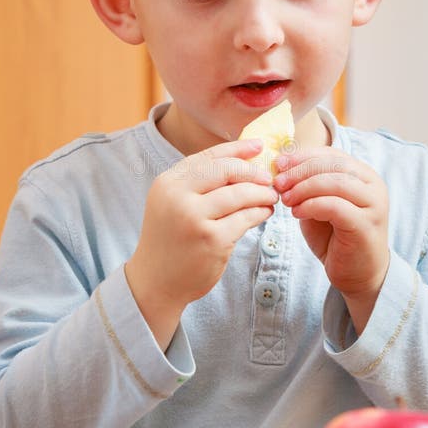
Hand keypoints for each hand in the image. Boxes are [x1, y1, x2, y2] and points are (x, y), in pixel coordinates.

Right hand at [126, 139, 277, 348]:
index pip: (208, 157)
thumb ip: (197, 183)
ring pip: (240, 194)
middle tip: (269, 178)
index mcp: (167, 182)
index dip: (238, 148)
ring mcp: (195, 218)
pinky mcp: (212, 240)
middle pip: (226, 171)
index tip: (259, 146)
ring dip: (261, 193)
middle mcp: (178, 197)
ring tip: (271, 197)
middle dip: (253, 172)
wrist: (155, 282)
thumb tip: (241, 160)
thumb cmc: (170, 239)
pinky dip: (260, 212)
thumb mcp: (172, 203)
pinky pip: (245, 218)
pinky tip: (265, 212)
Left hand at [274, 149, 389, 333]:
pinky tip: (296, 213)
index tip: (278, 164)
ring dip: (304, 188)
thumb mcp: (318, 205)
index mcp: (363, 175)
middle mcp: (373, 185)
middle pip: (333, 164)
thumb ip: (307, 186)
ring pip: (334, 182)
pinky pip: (335, 206)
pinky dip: (311, 205)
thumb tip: (280, 167)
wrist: (358, 274)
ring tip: (285, 199)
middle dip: (300, 171)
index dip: (302, 156)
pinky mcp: (366, 224)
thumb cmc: (336, 238)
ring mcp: (373, 204)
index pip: (332, 153)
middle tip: (278, 182)